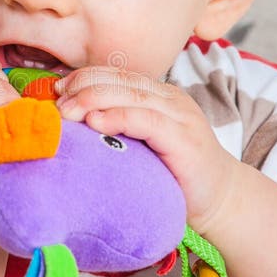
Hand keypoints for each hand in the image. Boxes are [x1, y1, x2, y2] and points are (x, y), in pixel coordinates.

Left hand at [55, 66, 239, 235]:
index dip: (84, 77)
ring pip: (130, 94)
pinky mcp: (184, 138)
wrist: (220, 201)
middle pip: (120, 80)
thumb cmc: (174, 176)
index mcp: (158, 95)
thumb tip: (71, 124)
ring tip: (68, 111)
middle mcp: (169, 99)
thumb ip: (117, 129)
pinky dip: (119, 118)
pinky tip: (96, 123)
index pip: (116, 75)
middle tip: (56, 102)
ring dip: (94, 99)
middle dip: (83, 87)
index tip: (56, 89)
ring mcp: (180, 116)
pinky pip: (147, 120)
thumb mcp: (140, 145)